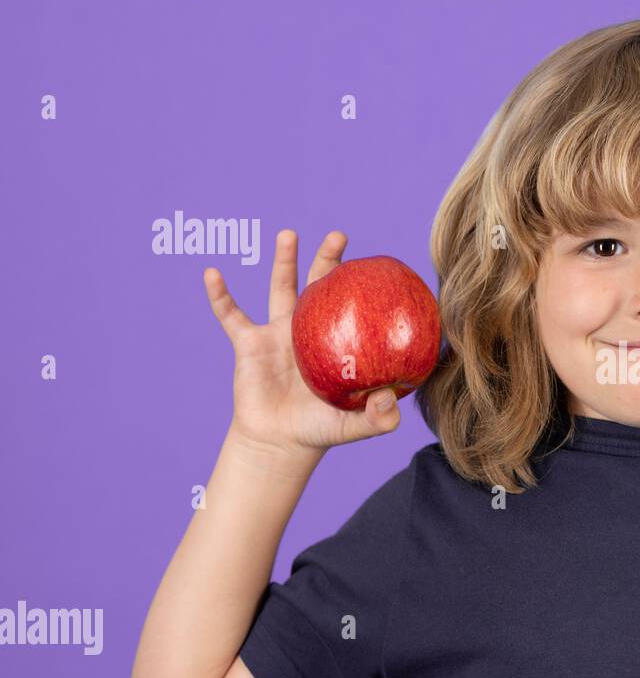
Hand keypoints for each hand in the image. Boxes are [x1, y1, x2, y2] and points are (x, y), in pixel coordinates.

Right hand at [204, 229, 401, 458]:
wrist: (278, 443)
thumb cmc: (320, 432)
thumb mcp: (355, 426)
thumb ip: (378, 418)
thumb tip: (389, 398)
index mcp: (338, 343)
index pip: (354, 307)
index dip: (363, 287)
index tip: (378, 264)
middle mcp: (310, 332)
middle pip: (320, 287)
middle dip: (328, 260)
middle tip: (339, 235)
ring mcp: (278, 334)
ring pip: (280, 289)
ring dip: (284, 261)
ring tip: (289, 234)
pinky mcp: (248, 344)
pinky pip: (231, 315)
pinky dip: (220, 295)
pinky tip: (212, 273)